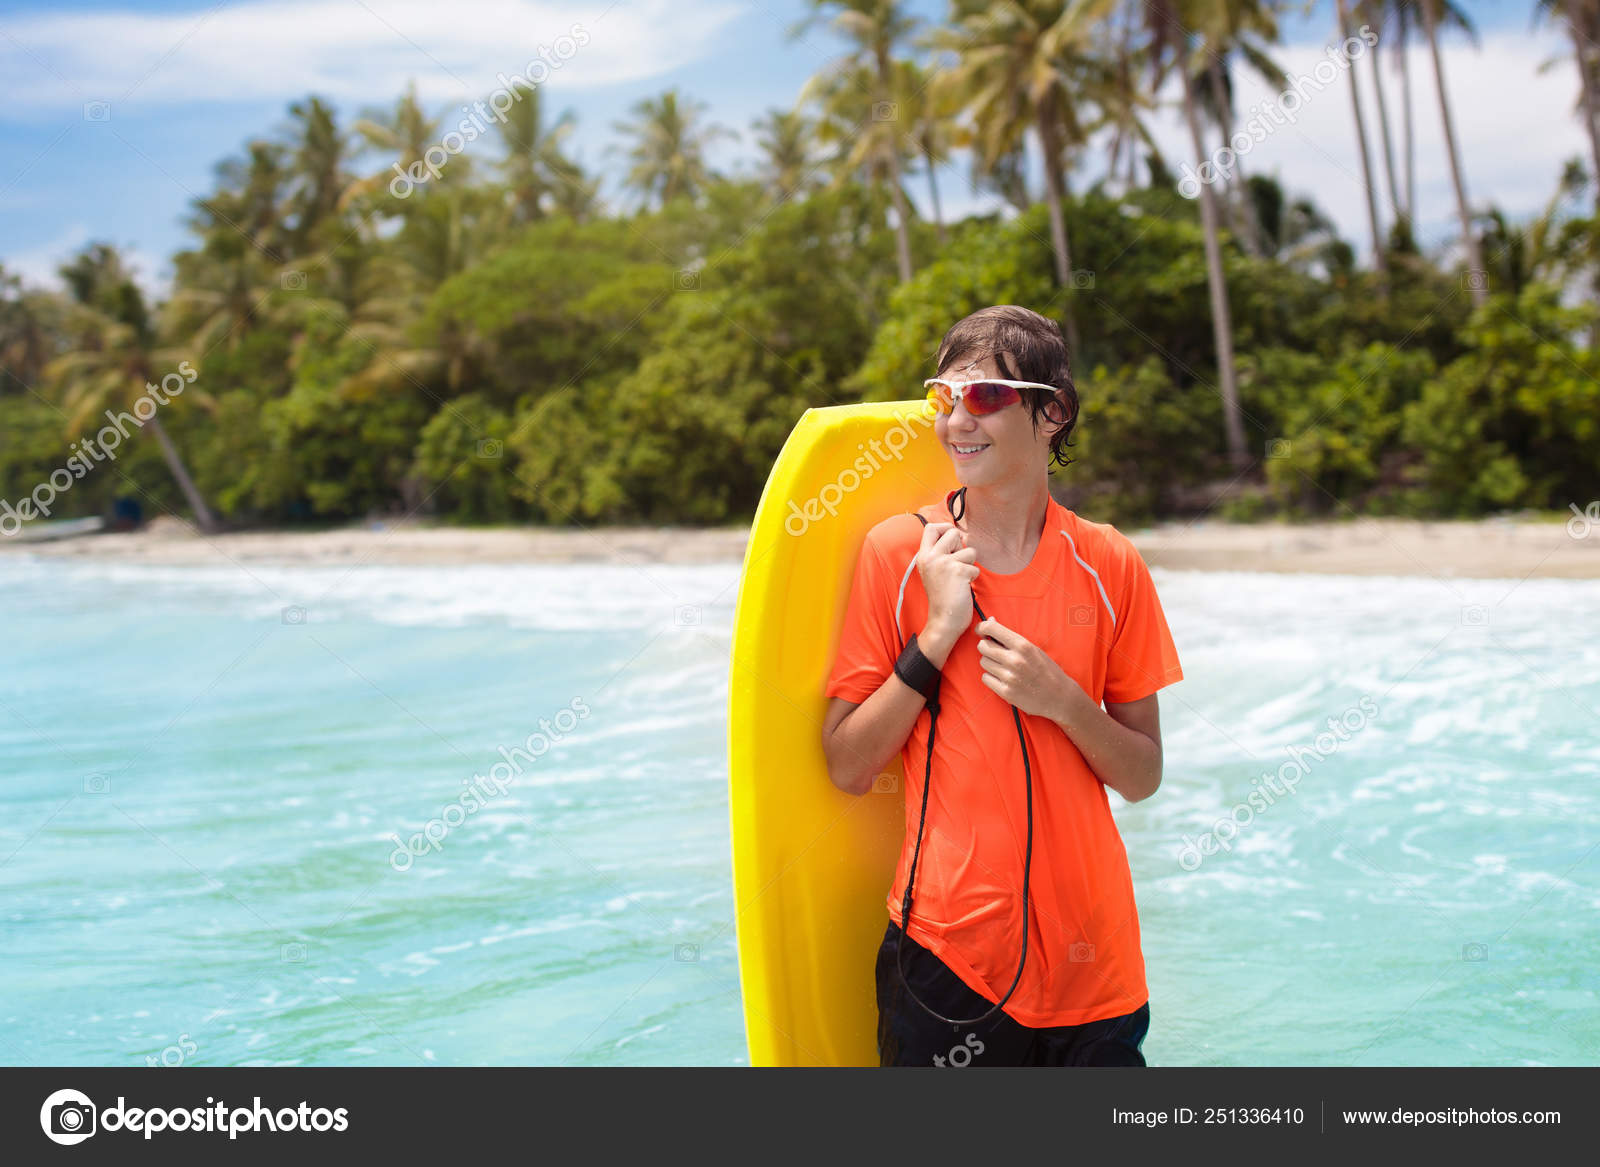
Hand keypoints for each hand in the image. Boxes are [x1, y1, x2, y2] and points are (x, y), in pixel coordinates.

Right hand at [916, 521, 977, 642]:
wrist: (943, 620)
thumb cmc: (942, 596)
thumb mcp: (934, 570)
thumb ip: (943, 552)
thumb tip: (964, 534)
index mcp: (923, 556)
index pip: (931, 527)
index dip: (945, 528)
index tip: (952, 540)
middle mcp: (931, 557)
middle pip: (952, 533)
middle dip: (961, 546)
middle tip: (957, 564)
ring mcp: (944, 564)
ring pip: (969, 550)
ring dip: (969, 564)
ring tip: (960, 579)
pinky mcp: (958, 572)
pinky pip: (975, 567)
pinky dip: (973, 578)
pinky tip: (963, 587)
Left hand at [974, 617, 1084, 721]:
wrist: (1059, 696)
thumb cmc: (1047, 670)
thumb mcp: (1033, 649)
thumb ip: (1011, 637)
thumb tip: (991, 621)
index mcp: (1023, 645)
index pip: (992, 628)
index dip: (982, 627)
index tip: (981, 631)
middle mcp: (1014, 659)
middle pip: (983, 646)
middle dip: (986, 647)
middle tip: (995, 652)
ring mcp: (1009, 676)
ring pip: (983, 662)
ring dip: (990, 663)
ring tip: (1004, 667)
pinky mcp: (1005, 692)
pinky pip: (985, 678)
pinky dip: (991, 677)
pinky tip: (1003, 678)